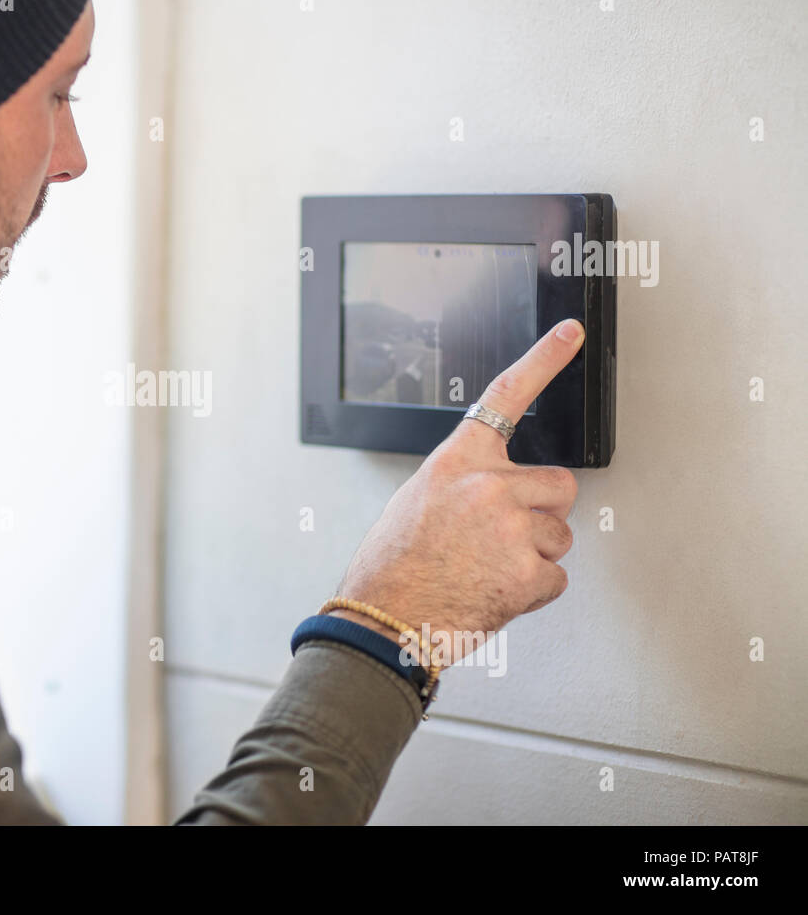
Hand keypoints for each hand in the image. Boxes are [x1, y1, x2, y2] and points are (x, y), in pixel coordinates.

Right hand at [331, 319, 584, 666]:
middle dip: (541, 513)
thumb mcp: (416, 502)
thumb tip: (498, 493)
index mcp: (456, 462)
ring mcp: (511, 527)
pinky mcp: (527, 572)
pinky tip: (493, 592)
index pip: (505, 397)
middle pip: (558, 486)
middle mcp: (488, 486)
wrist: (384, 621)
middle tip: (501, 539)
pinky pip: (555, 578)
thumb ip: (463, 485)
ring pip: (560, 536)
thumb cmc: (391, 568)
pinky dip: (531, 592)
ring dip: (533, 556)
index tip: (571, 333)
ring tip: (486, 570)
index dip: (543, 359)